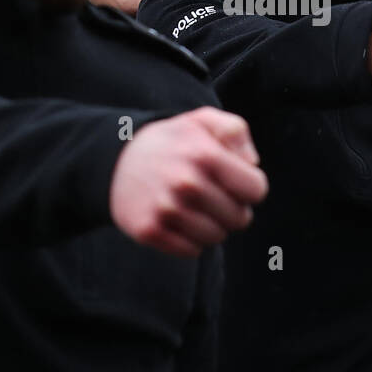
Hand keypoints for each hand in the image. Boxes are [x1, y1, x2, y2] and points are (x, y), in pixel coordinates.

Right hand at [110, 107, 266, 257]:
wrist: (115, 161)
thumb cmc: (172, 142)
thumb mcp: (203, 120)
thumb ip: (235, 132)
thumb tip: (252, 164)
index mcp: (205, 154)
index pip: (256, 190)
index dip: (250, 187)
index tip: (234, 182)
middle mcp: (186, 183)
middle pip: (240, 218)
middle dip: (232, 208)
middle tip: (212, 195)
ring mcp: (166, 209)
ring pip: (216, 237)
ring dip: (211, 226)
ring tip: (194, 206)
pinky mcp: (149, 230)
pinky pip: (192, 251)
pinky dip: (190, 240)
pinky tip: (178, 219)